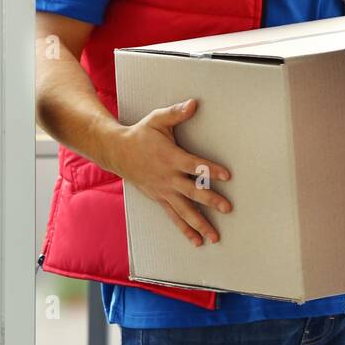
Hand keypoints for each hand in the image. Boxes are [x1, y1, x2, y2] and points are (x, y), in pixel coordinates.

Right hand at [105, 98, 232, 246]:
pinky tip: (197, 241)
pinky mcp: (159, 199)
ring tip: (214, 237)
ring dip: (200, 224)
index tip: (227, 175)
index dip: (211, 170)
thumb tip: (194, 103)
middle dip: (210, 200)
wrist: (116, 152)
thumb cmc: (141, 134)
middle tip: (227, 208)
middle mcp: (168, 178)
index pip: (194, 165)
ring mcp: (163, 191)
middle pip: (192, 191)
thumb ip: (176, 113)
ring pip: (184, 211)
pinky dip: (185, 229)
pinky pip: (174, 217)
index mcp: (170, 158)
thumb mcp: (157, 119)